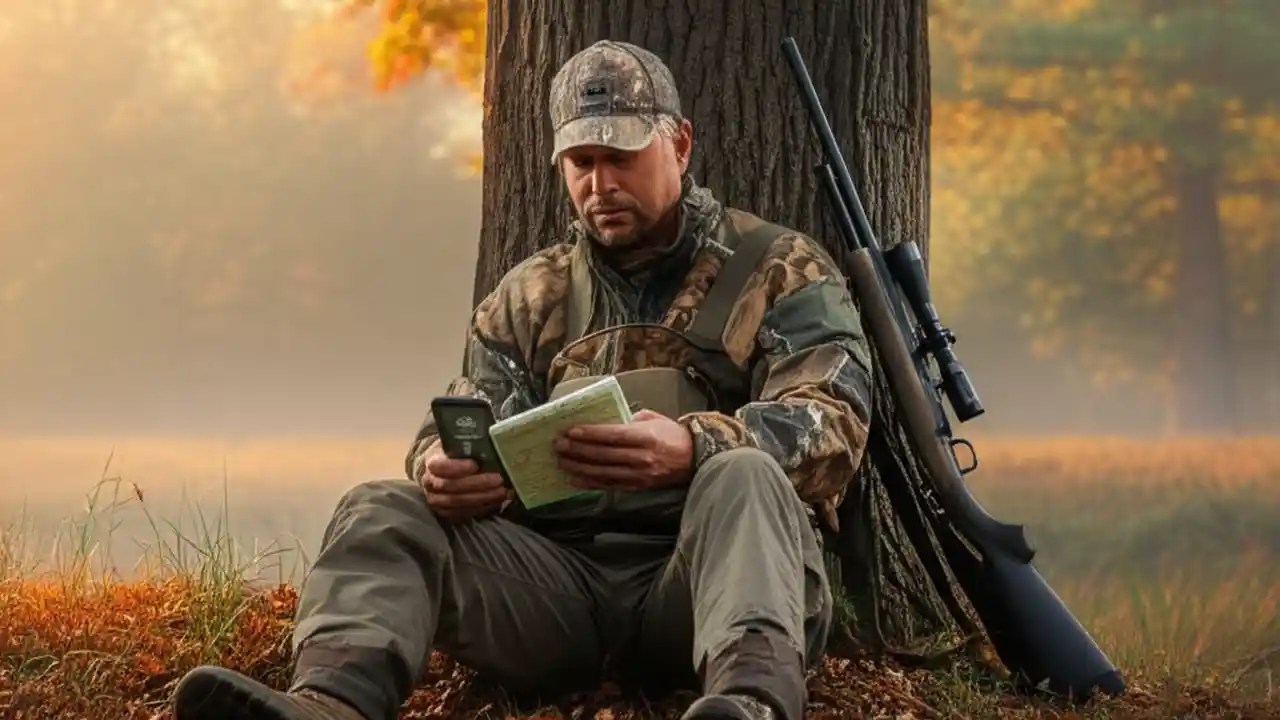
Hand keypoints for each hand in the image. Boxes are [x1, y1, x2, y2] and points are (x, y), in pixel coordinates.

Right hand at [422, 445, 511, 521]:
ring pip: (460, 502)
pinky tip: (499, 500)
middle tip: (499, 479)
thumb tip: (492, 437)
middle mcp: (430, 484)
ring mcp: (437, 501)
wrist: (441, 472)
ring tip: (504, 491)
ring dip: (484, 497)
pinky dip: (484, 507)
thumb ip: (469, 444)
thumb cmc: (454, 455)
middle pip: (452, 486)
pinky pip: (466, 513)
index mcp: (432, 462)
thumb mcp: (456, 445)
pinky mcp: (447, 513)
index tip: (475, 464)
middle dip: (478, 484)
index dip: (457, 467)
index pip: (439, 466)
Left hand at [554, 409, 694, 490]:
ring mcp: (638, 475)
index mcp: (646, 437)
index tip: (571, 430)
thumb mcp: (654, 419)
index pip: (613, 435)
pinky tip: (574, 479)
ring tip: (561, 461)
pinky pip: (609, 485)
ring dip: (579, 467)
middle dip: (578, 450)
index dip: (590, 434)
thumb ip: (630, 419)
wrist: (694, 459)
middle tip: (558, 445)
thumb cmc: (672, 435)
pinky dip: (590, 483)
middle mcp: (641, 457)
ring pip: (602, 472)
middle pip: (603, 455)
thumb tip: (606, 422)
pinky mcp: (636, 487)